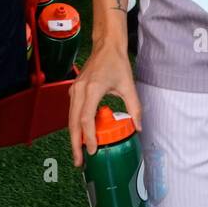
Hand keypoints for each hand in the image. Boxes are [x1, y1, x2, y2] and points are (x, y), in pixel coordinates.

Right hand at [67, 40, 140, 166]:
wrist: (106, 45)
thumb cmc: (116, 62)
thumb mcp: (128, 85)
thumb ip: (134, 107)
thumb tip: (138, 127)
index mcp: (92, 88)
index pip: (86, 118)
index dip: (88, 136)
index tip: (92, 149)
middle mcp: (80, 90)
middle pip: (73, 122)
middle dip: (76, 143)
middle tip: (80, 160)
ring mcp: (74, 90)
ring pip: (70, 118)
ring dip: (73, 137)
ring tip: (79, 153)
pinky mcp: (74, 90)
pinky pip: (71, 112)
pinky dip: (74, 126)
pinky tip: (81, 136)